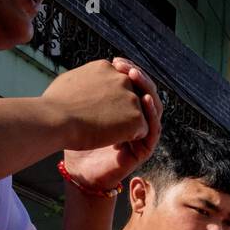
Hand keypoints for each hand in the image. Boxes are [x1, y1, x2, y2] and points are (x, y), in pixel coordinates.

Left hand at [55, 59, 162, 189]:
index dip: (129, 73)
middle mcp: (134, 121)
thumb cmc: (75, 139)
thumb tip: (100, 64)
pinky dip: (152, 115)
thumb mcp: (84, 108)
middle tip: (128, 68)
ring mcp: (140, 135)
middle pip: (146, 94)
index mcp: (122, 110)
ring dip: (148, 92)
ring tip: (137, 79)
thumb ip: (94, 90)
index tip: (116, 61)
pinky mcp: (143, 150)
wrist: (76, 169)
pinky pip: (153, 130)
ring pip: (154, 110)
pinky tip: (146, 100)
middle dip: (140, 79)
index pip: (133, 87)